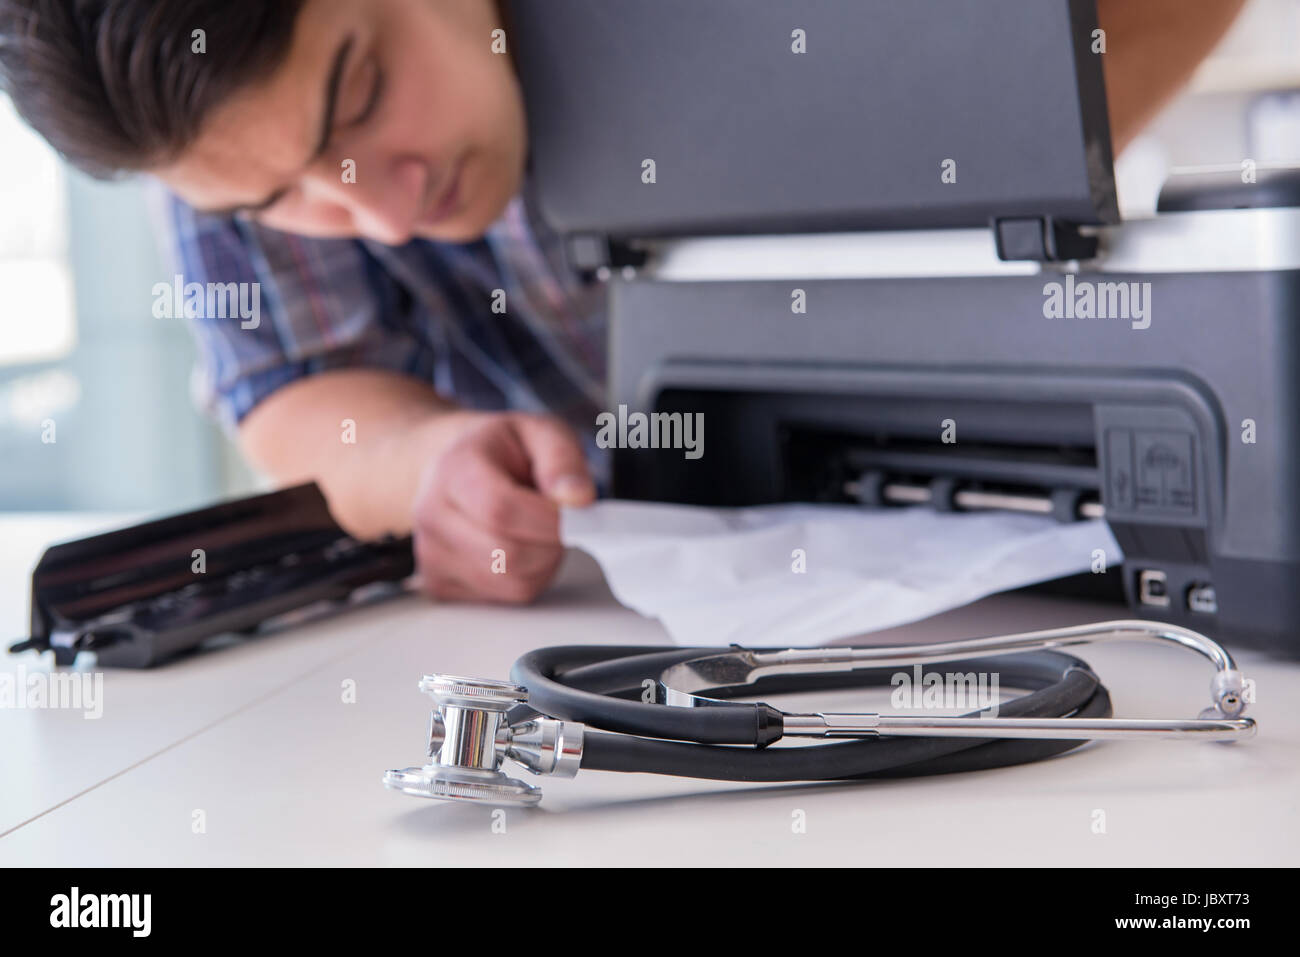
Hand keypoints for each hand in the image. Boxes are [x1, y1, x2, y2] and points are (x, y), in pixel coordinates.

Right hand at [410, 412, 594, 602]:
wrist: (457, 468)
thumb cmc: (502, 451)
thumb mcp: (540, 432)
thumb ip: (562, 459)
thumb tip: (577, 498)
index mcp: (454, 469)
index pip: (500, 510)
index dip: (549, 520)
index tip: (575, 514)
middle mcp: (432, 515)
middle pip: (508, 555)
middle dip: (551, 543)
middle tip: (560, 521)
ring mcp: (431, 554)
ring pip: (512, 582)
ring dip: (544, 563)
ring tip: (538, 531)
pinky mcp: (441, 585)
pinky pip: (505, 597)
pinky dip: (528, 578)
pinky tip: (520, 548)